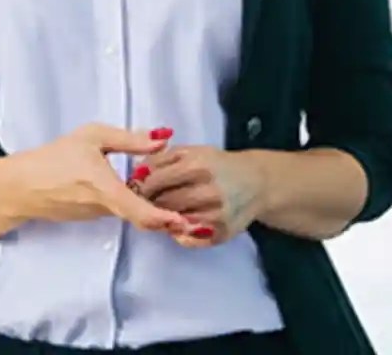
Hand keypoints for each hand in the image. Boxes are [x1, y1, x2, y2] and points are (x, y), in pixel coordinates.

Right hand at [14, 124, 185, 232]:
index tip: (188, 220)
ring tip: (179, 205)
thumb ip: (130, 140)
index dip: (168, 219)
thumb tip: (163, 138)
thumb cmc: (53, 158)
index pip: (142, 213)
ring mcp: (98, 216)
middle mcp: (105, 208)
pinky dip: (136, 208)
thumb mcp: (92, 137)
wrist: (21, 186)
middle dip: (169, 219)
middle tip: (194, 218)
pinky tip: (148, 197)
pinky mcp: (92, 216)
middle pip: (143, 218)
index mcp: (106, 189)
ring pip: (132, 214)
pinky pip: (120, 212)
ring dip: (154, 212)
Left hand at [135, 146, 264, 247]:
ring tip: (162, 212)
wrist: (256, 183)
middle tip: (144, 203)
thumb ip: (160, 159)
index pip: (155, 182)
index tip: (134, 189)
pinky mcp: (222, 233)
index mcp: (197, 166)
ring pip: (174, 223)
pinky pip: (189, 239)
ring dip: (163, 220)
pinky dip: (179, 233)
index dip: (140, 187)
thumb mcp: (190, 152)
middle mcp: (208, 191)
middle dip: (150, 204)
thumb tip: (134, 174)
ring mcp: (217, 215)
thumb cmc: (216, 165)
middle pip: (163, 204)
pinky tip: (179, 223)